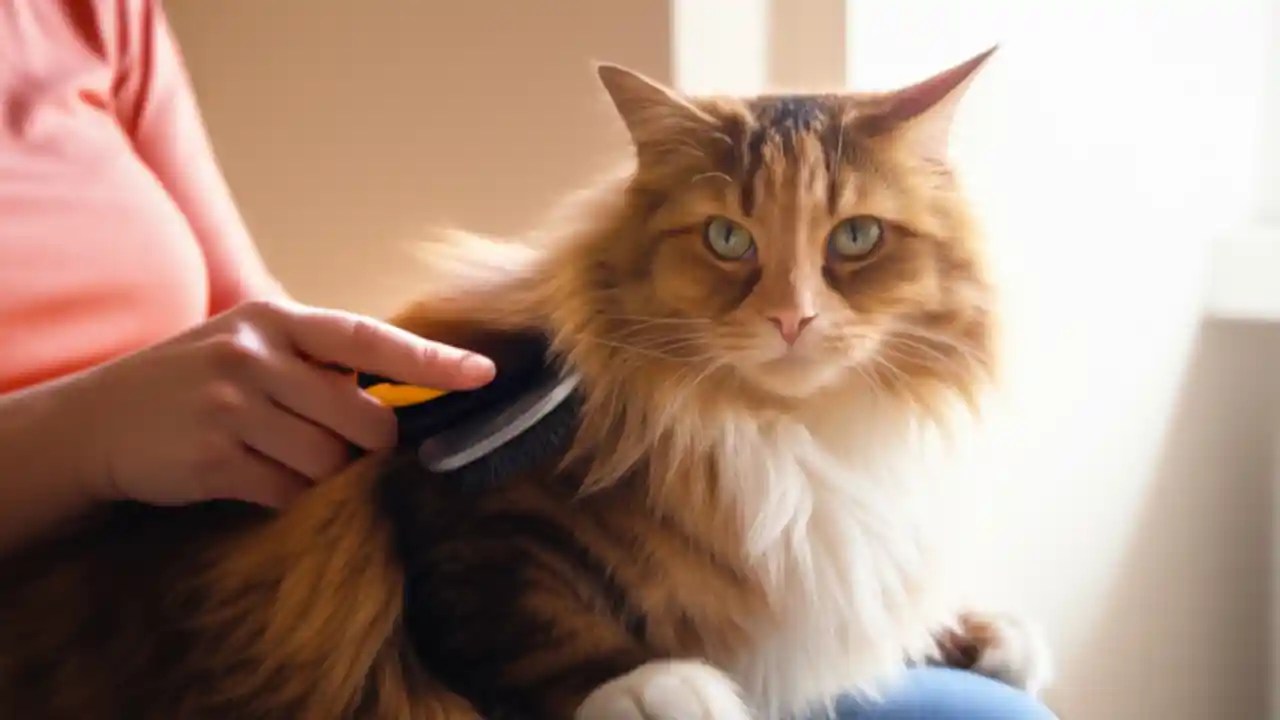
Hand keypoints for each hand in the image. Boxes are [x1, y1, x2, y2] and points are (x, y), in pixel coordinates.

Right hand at [70, 299, 494, 508]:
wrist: (95, 421)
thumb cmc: (197, 383)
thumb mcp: (251, 347)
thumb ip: (317, 362)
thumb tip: (406, 396)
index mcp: (275, 321)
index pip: (368, 339)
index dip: (430, 361)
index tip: (484, 373)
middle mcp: (255, 356)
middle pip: (364, 419)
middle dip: (369, 446)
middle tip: (339, 446)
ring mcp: (231, 407)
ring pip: (331, 463)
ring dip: (325, 476)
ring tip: (283, 459)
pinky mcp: (213, 459)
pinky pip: (289, 493)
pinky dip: (289, 497)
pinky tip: (258, 481)